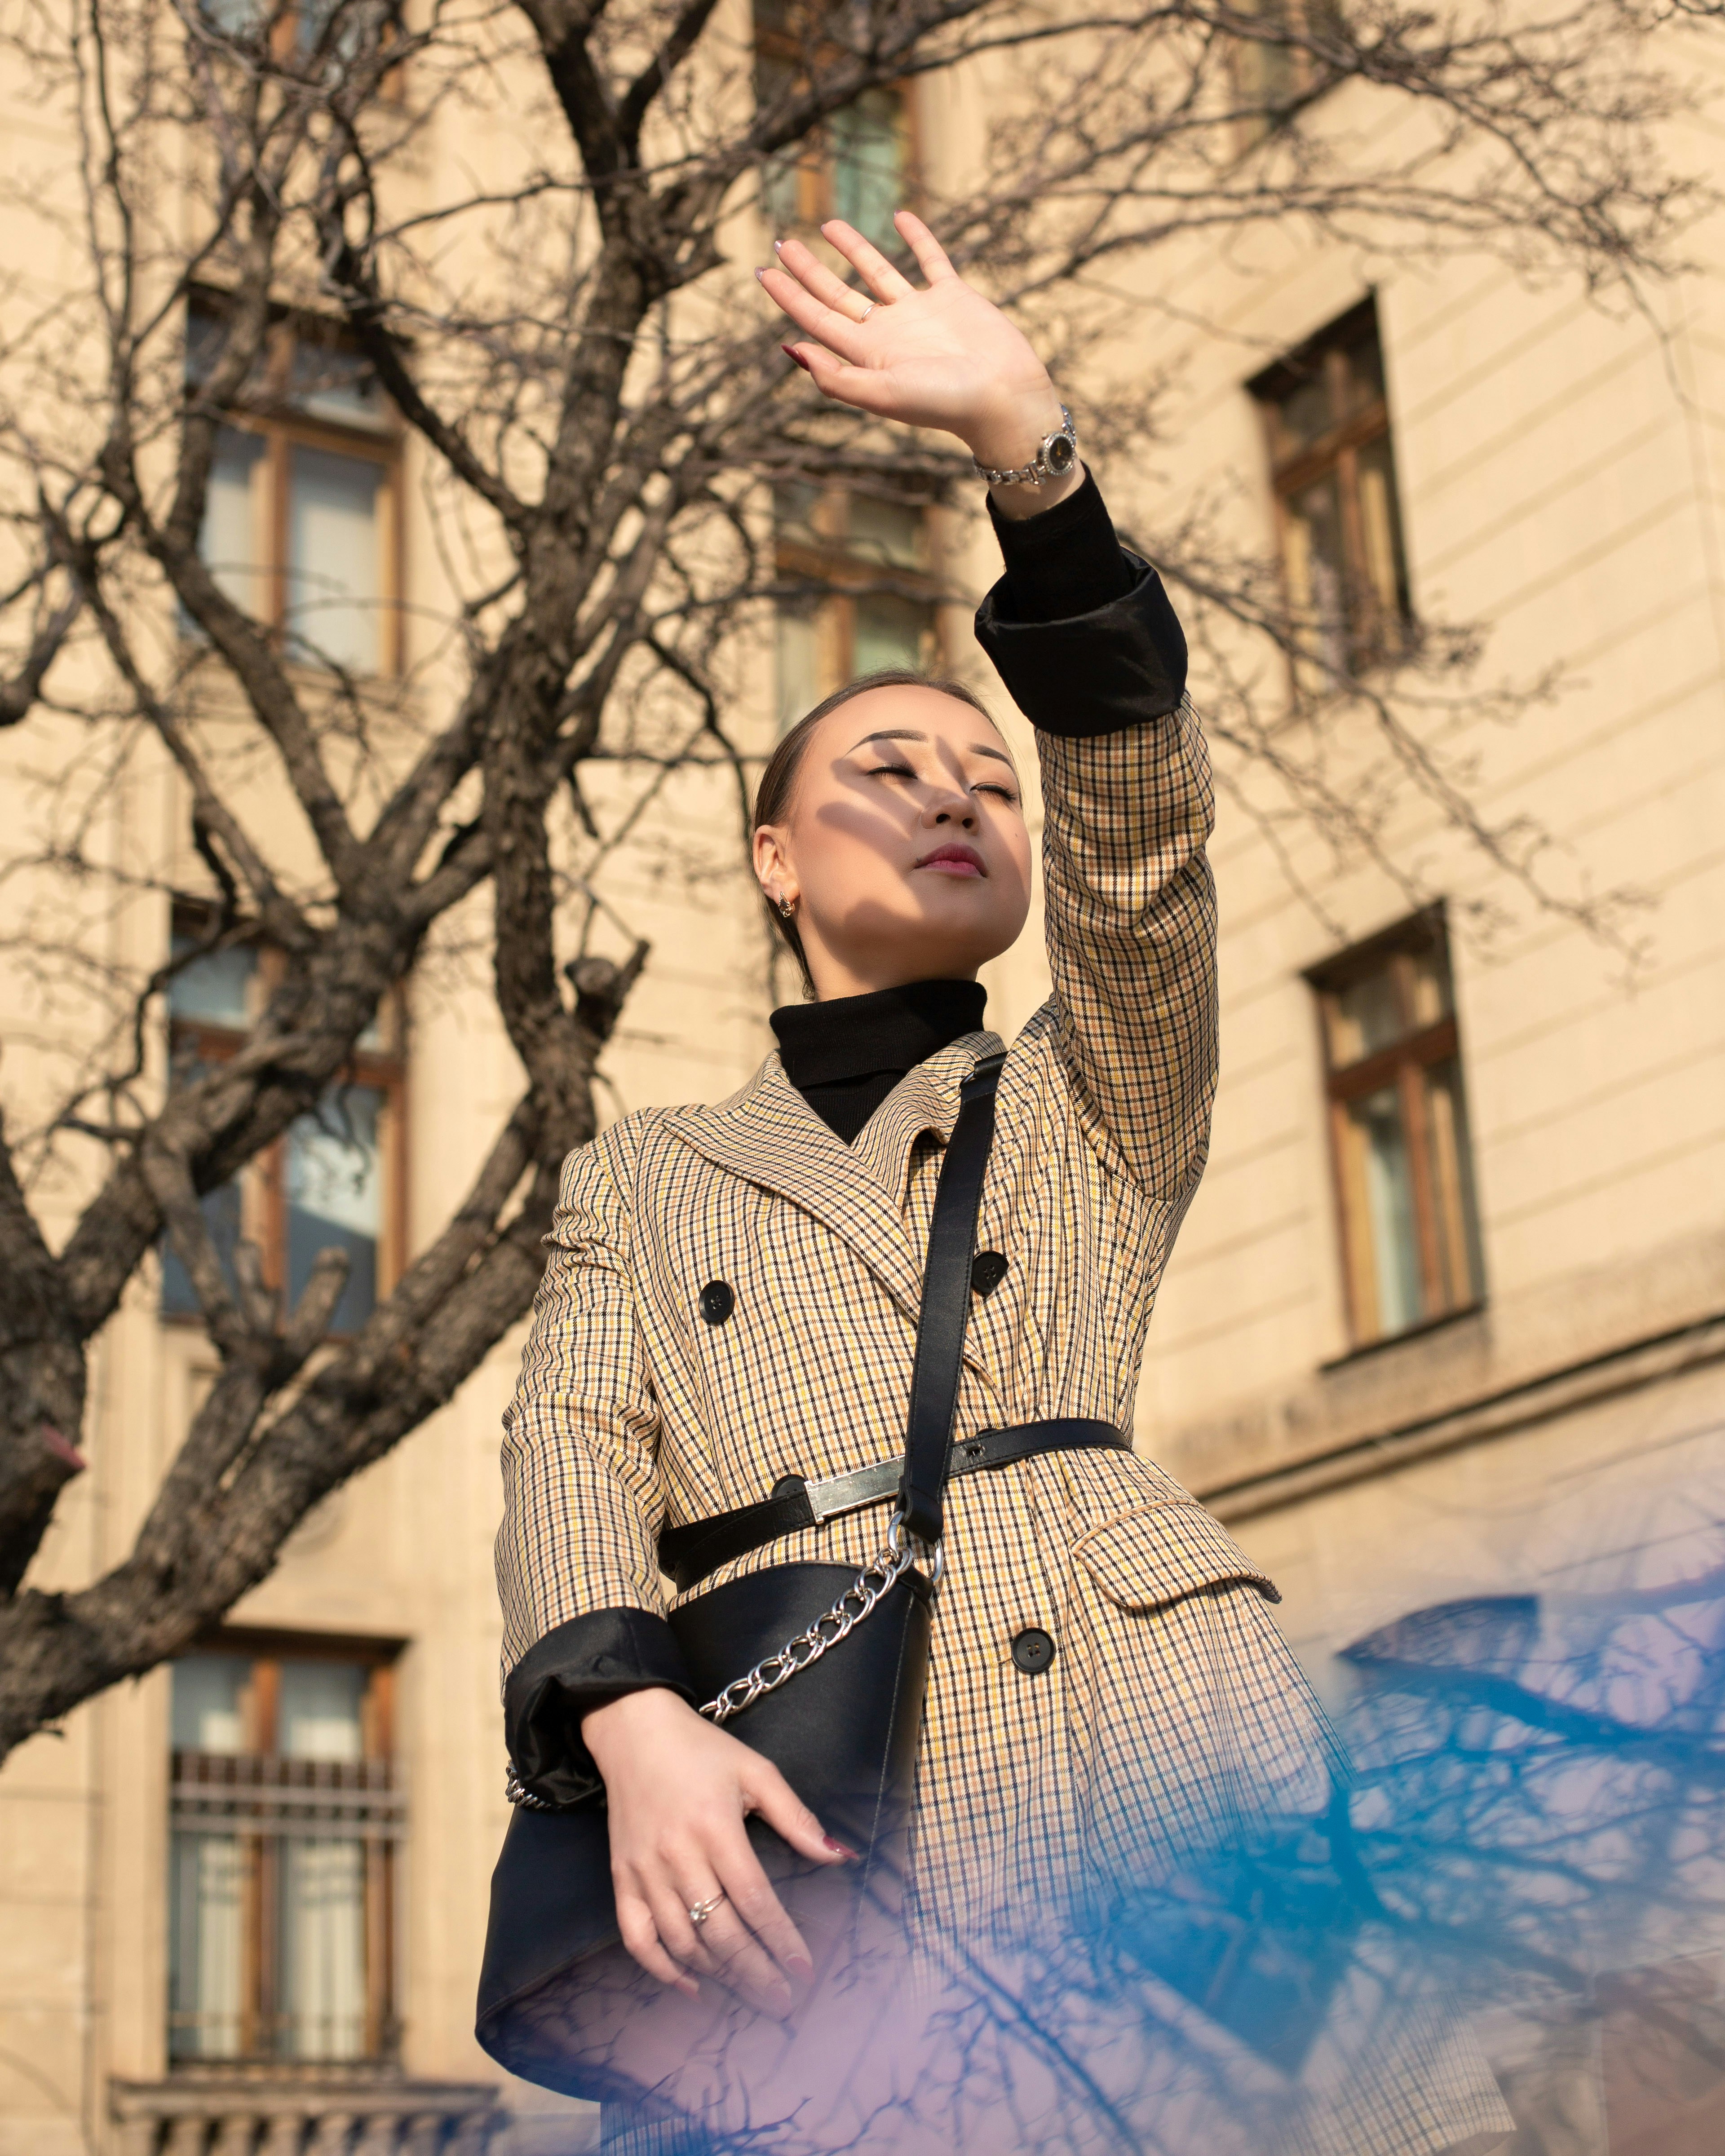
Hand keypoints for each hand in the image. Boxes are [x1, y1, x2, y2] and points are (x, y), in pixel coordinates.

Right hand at [581, 1685, 852, 2015]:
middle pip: (720, 1930)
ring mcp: (645, 1871)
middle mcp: (678, 1856)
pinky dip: (661, 1967)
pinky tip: (691, 1984)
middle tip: (783, 1999)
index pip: (754, 1899)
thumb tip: (839, 1856)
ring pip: (682, 1940)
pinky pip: (636, 1936)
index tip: (804, 1969)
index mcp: (715, 1828)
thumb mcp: (756, 1771)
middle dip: (755, 1971)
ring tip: (749, 1989)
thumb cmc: (701, 1751)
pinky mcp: (621, 1878)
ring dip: (718, 1973)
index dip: (780, 1938)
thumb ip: (796, 1817)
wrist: (634, 1732)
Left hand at [758, 211, 1081, 508]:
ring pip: (877, 272)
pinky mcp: (953, 297)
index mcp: (868, 354)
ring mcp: (920, 312)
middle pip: (837, 293)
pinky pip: (930, 260)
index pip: (817, 318)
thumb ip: (835, 376)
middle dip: (809, 269)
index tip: (762, 271)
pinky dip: (916, 238)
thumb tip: (790, 347)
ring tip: (828, 224)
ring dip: (853, 249)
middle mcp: (889, 331)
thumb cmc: (944, 404)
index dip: (788, 295)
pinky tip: (900, 218)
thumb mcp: (882, 394)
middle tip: (783, 243)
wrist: (1002, 398)